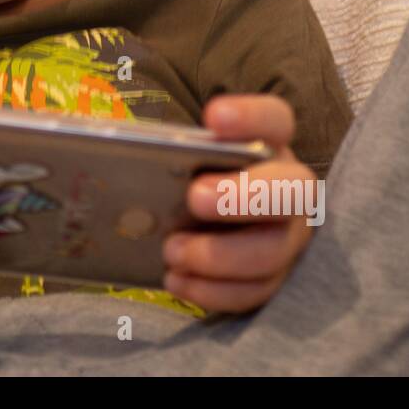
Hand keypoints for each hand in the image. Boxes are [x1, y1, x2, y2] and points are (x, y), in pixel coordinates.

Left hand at [161, 94, 316, 312]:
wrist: (203, 227)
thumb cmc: (188, 181)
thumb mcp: (181, 159)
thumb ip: (166, 152)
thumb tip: (116, 148)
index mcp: (267, 144)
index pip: (275, 120)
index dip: (251, 117)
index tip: (213, 116)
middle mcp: (289, 189)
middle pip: (291, 190)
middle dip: (242, 196)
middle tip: (194, 197)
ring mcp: (288, 237)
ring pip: (273, 251)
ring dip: (220, 255)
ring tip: (172, 250)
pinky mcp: (275, 278)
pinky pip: (256, 292)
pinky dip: (214, 290)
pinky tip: (177, 279)